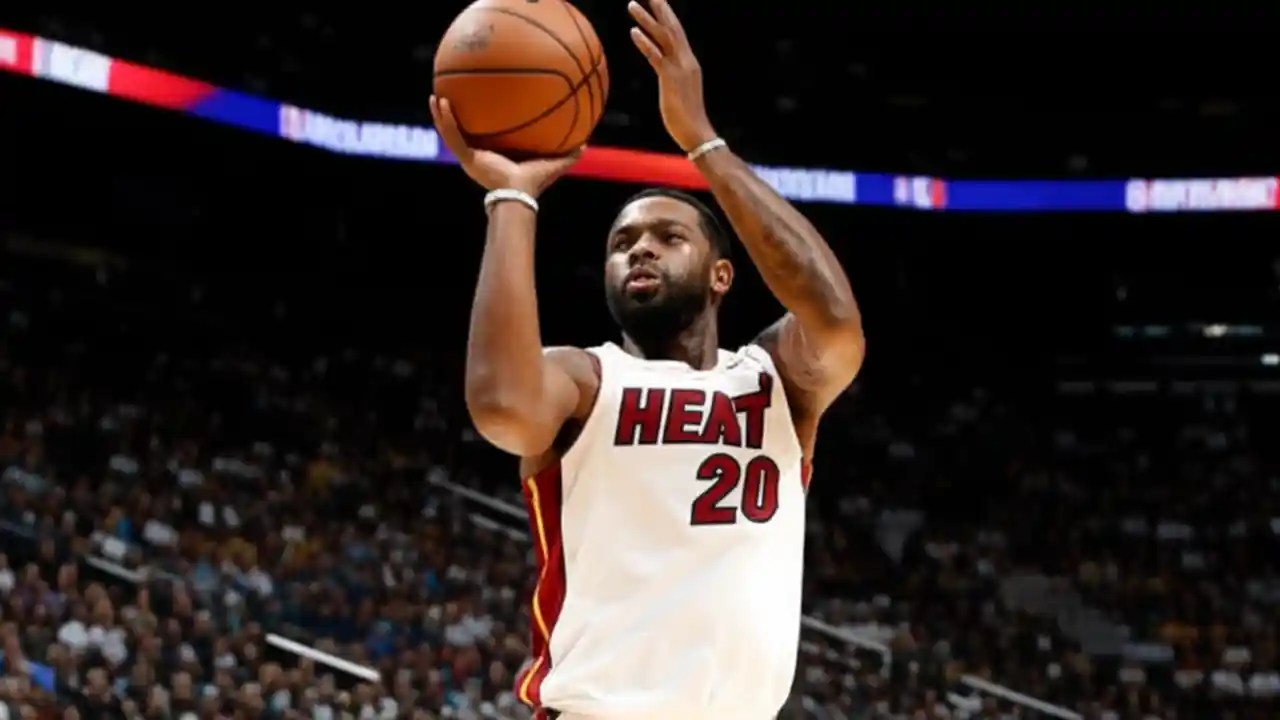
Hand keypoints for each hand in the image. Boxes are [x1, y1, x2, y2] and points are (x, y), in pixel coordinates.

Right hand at [430, 96, 582, 196]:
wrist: (520, 194)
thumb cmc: (534, 183)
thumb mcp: (553, 163)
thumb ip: (569, 154)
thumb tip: (586, 143)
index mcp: (493, 158)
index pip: (483, 140)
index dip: (478, 126)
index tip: (477, 109)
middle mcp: (478, 158)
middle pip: (462, 134)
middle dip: (454, 118)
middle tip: (449, 98)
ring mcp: (470, 158)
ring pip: (450, 133)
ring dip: (441, 115)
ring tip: (434, 96)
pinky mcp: (466, 158)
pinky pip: (452, 135)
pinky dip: (446, 119)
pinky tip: (441, 102)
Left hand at [628, 0, 716, 152]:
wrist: (697, 133)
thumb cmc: (686, 118)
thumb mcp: (679, 92)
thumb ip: (672, 78)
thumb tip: (664, 73)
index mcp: (689, 63)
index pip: (677, 33)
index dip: (667, 16)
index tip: (658, 1)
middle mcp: (686, 61)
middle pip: (672, 28)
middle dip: (660, 8)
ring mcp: (679, 69)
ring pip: (663, 37)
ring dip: (647, 19)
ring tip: (632, 3)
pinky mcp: (670, 79)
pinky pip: (656, 57)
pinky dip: (645, 43)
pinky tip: (633, 31)